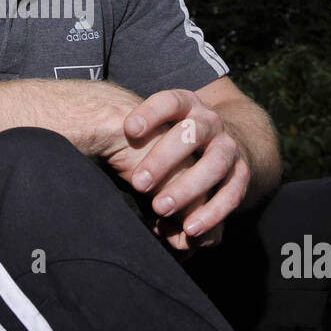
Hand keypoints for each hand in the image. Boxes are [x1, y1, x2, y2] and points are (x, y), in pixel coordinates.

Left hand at [103, 88, 250, 251]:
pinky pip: (232, 193)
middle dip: (164, 158)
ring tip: (161, 209)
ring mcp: (228, 147)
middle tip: (138, 183)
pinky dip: (213, 212)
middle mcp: (210, 122)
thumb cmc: (173, 137)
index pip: (170, 101)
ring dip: (187, 188)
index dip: (151, 113)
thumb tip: (89, 143)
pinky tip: (191, 229)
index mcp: (186, 104)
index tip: (128, 130)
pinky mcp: (241, 174)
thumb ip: (134, 135)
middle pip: (191, 133)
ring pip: (213, 164)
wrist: (223, 142)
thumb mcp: (157, 127)